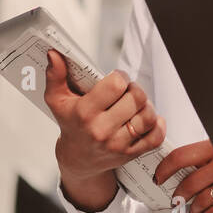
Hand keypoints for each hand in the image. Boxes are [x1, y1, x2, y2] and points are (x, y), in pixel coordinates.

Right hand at [44, 51, 165, 199]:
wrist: (77, 159)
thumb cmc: (71, 124)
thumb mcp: (57, 100)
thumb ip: (55, 75)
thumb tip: (54, 54)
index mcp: (85, 113)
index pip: (116, 85)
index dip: (120, 77)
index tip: (116, 79)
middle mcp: (101, 130)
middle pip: (136, 98)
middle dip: (134, 89)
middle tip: (126, 91)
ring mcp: (117, 144)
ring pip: (148, 116)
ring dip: (146, 106)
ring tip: (135, 105)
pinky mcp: (131, 154)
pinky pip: (156, 137)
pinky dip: (157, 125)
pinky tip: (146, 119)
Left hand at [155, 140, 212, 212]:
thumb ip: (212, 150)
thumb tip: (190, 158)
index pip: (181, 157)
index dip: (165, 168)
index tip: (160, 176)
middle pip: (189, 184)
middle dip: (179, 194)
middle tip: (176, 198)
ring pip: (201, 201)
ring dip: (192, 208)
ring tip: (192, 209)